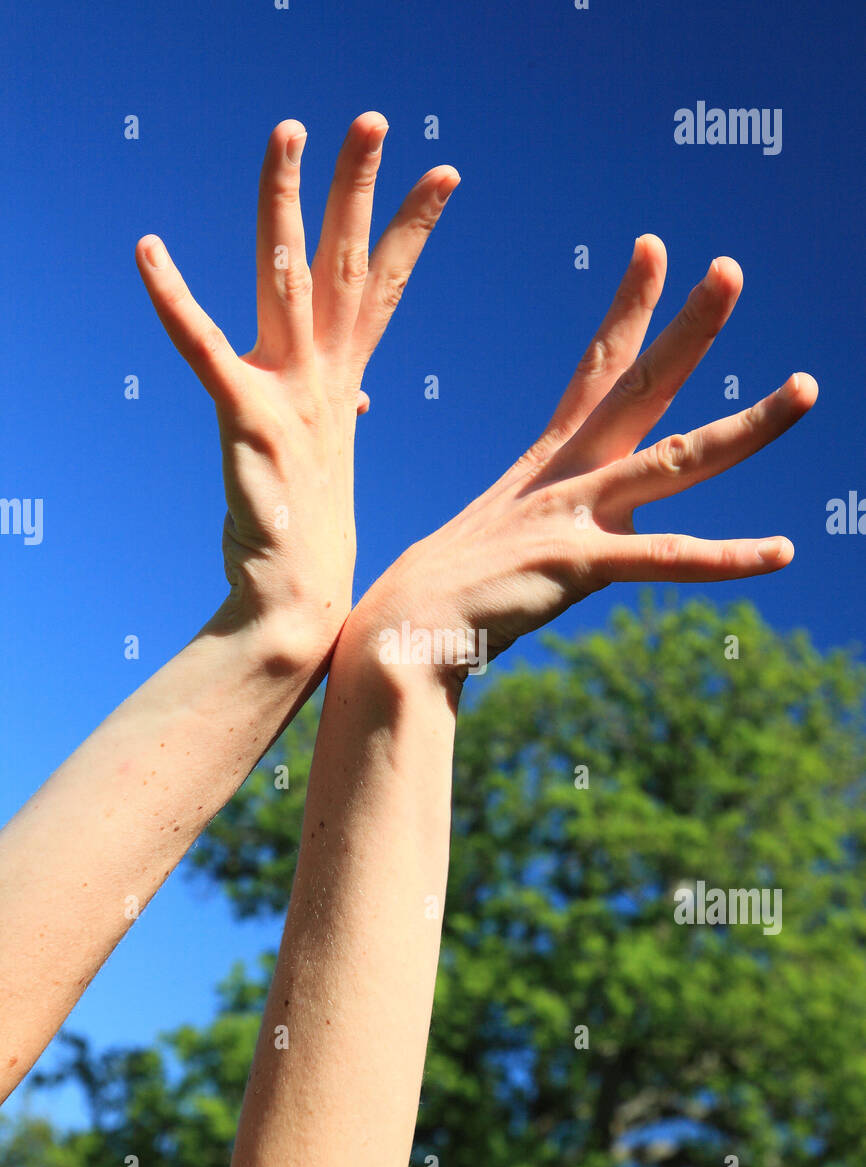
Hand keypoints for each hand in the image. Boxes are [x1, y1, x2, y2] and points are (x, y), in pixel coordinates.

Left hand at [135, 114, 459, 660]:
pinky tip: (149, 249)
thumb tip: (358, 393)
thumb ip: (339, 412)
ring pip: (288, 278)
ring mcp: (289, 396)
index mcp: (341, 385)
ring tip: (289, 131)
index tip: (440, 173)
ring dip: (284, 202)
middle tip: (374, 120)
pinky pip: (204, 349)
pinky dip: (174, 300)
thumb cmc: (309, 544)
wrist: (297, 610)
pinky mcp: (248, 422)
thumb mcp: (327, 461)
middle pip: (345, 262)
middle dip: (360, 186)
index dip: (413, 227)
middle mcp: (323, 379)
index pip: (384, 287)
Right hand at [351, 236, 816, 684]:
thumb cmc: (434, 594)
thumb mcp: (492, 543)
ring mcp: (574, 514)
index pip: (597, 371)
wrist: (399, 630)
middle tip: (729, 267)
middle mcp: (566, 475)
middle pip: (640, 387)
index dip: (630, 310)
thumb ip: (525, 530)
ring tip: (806, 389)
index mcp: (546, 465)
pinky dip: (726, 558)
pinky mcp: (577, 564)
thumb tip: (529, 543)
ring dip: (748, 427)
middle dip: (688, 328)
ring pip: (677, 460)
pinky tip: (781, 550)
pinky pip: (666, 559)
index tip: (654, 248)